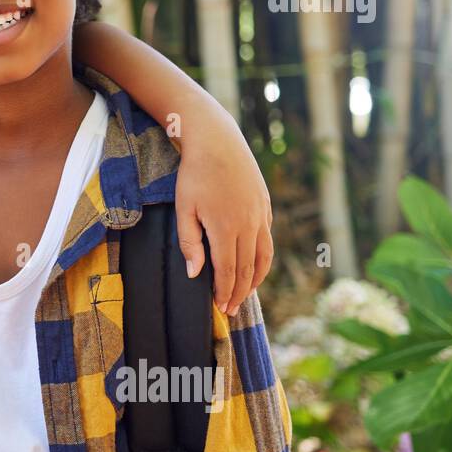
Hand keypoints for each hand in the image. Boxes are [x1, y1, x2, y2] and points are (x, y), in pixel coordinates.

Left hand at [174, 115, 273, 314]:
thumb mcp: (184, 208)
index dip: (224, 291)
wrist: (217, 142)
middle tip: (230, 310)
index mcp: (225, 228)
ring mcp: (260, 216)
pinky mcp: (265, 207)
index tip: (220, 308)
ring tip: (245, 294)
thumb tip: (196, 274)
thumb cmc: (194, 175)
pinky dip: (263, 259)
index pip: (227, 270)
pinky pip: (267, 240)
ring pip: (263, 257)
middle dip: (238, 292)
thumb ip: (189, 243)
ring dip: (255, 280)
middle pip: (246, 269)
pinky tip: (255, 266)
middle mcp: (248, 225)